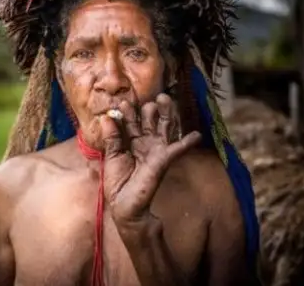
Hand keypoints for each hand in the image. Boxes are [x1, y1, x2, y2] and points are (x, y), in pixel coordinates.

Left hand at [100, 93, 201, 224]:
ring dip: (167, 114)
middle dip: (150, 109)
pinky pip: (178, 149)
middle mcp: (145, 144)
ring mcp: (156, 150)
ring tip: (166, 98)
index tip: (123, 103)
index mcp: (131, 143)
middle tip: (150, 97)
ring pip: (164, 128)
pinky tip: (197, 135)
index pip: (131, 123)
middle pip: (150, 122)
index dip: (128, 113)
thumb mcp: (111, 157)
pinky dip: (188, 142)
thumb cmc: (118, 183)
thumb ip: (111, 138)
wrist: (125, 206)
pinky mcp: (163, 159)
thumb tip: (106, 118)